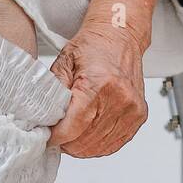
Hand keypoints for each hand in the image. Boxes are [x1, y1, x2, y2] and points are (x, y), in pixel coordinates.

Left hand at [47, 24, 148, 157]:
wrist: (120, 35)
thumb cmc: (93, 46)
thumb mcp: (63, 62)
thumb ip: (53, 93)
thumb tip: (44, 120)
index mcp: (98, 85)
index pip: (72, 128)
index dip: (56, 137)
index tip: (47, 136)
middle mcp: (119, 99)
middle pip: (85, 141)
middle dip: (67, 143)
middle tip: (58, 135)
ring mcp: (131, 109)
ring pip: (99, 147)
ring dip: (81, 146)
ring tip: (72, 136)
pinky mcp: (138, 116)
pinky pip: (114, 144)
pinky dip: (98, 145)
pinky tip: (88, 136)